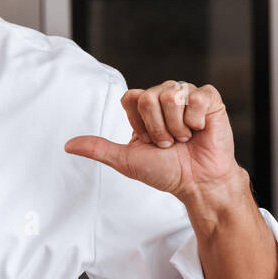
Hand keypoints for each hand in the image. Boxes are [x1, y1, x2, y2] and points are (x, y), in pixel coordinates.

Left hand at [64, 80, 242, 201]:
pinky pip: (196, 97)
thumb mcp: (126, 160)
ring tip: (185, 138)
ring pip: (171, 96)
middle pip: (149, 97)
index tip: (147, 140)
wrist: (198, 182)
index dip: (138, 123)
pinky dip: (195, 120)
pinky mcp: (209, 99)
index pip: (131, 97)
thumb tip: (67, 146)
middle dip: (157, 128)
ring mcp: (187, 96)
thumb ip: (98, 148)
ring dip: (176, 127)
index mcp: (144, 107)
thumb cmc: (165, 171)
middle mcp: (164, 96)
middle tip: (169, 143)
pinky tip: (199, 130)